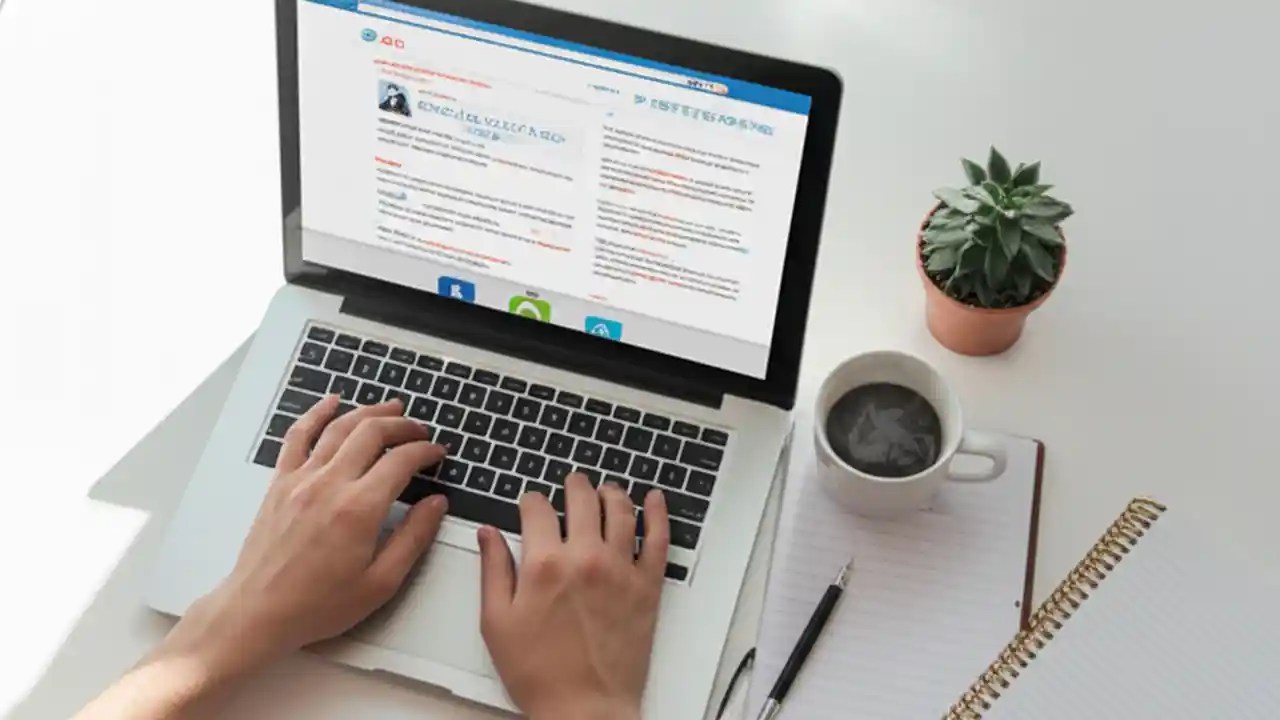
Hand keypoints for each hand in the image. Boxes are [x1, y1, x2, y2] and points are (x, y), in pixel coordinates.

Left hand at [173, 397, 448, 676]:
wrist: (257, 612)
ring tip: (391, 408)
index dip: (426, 451)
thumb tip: (436, 505)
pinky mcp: (280, 483)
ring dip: (369, 412)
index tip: (438, 453)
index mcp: (359, 510)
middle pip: (372, 433)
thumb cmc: (317, 605)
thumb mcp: (380, 583)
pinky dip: (316, 414)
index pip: (401, 461)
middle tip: (420, 431)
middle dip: (402, 425)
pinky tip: (331, 402)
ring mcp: (301, 480)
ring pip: (339, 427)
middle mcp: (330, 485)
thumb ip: (413, 538)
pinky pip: (298, 436)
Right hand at [478, 474, 669, 719]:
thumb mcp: (497, 621)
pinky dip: (658, 513)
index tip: (530, 505)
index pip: (537, 508)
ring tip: (605, 489)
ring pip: (620, 509)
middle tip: (571, 484)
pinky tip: (654, 499)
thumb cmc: (538, 673)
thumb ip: (493, 570)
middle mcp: (584, 558)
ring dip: (610, 492)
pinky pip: (658, 539)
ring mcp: (620, 570)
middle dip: (572, 485)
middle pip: (582, 498)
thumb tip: (487, 533)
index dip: (531, 501)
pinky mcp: (647, 586)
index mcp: (543, 564)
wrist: (584, 709)